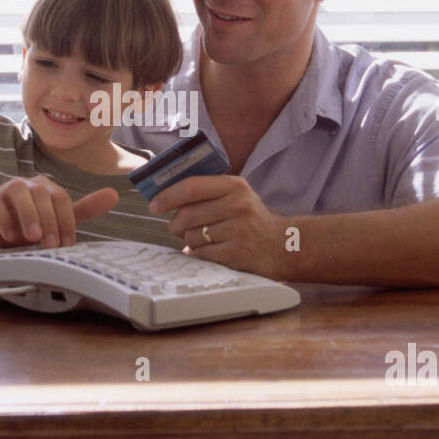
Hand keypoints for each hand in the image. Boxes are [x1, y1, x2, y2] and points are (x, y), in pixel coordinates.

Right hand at [0, 176, 118, 249]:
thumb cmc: (24, 224)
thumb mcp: (56, 220)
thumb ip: (83, 209)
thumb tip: (114, 195)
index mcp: (46, 188)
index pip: (62, 198)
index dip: (67, 221)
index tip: (67, 244)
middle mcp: (28, 185)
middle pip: (43, 194)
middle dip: (50, 221)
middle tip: (51, 245)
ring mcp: (6, 191)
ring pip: (19, 192)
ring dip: (29, 214)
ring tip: (33, 237)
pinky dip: (4, 219)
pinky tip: (10, 236)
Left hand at [149, 175, 291, 278]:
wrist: (283, 245)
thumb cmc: (252, 219)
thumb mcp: (237, 195)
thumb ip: (207, 192)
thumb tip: (165, 197)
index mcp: (235, 186)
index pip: (191, 187)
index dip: (167, 196)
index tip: (154, 204)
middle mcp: (237, 205)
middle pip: (186, 214)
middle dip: (174, 224)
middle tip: (175, 227)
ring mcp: (237, 230)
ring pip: (191, 236)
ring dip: (188, 240)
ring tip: (203, 238)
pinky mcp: (235, 253)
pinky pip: (200, 253)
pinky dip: (198, 253)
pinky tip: (210, 249)